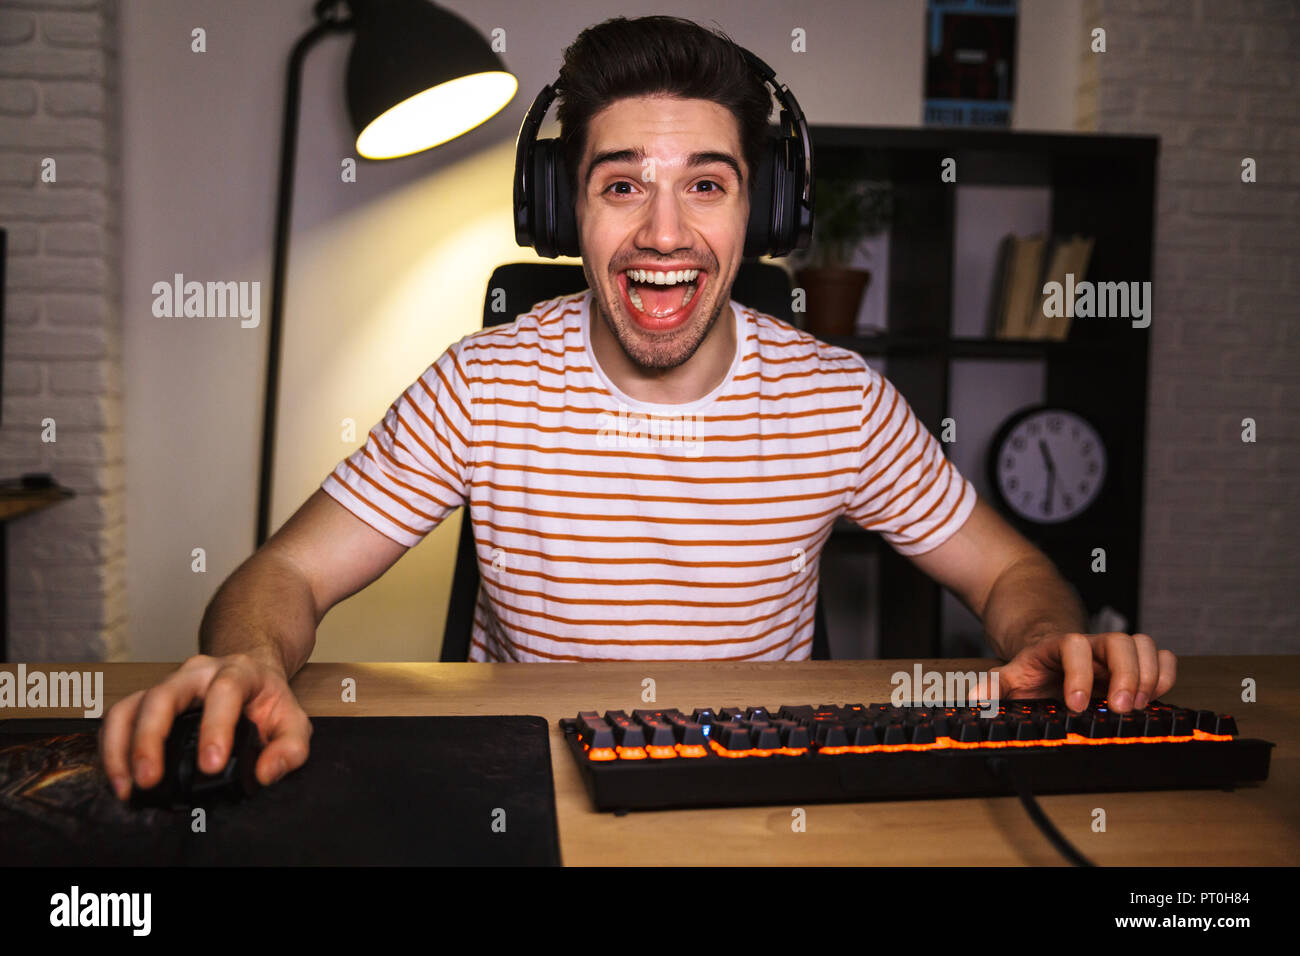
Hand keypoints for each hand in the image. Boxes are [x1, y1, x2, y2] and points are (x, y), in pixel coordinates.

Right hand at [98, 652, 312, 800]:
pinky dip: (113, 749)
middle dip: (151, 739)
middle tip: (150, 781)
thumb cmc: (268, 702)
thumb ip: (291, 748)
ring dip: (122, 747)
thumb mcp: (293, 721)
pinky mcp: (147, 700)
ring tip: (128, 787)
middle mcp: (197, 673)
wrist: (250, 676)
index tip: (210, 766)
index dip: (214, 727)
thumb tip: (265, 773)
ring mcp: (168, 684)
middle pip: (164, 695)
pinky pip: (119, 717)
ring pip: (133, 705)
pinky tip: (120, 779)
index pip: (224, 691)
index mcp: (238, 672)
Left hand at [990, 631, 1176, 712]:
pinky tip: (1155, 696)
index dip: (1078, 674)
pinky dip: (1165, 674)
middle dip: (1125, 675)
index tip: (1076, 705)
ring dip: (1148, 675)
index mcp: (1060, 647)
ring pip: (1143, 645)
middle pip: (1119, 642)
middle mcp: (1092, 646)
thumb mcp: (1011, 676)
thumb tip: (976, 699)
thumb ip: (995, 687)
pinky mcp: (1136, 662)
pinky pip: (1161, 656)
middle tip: (1121, 707)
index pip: (1074, 647)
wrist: (1051, 653)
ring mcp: (1116, 652)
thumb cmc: (1035, 669)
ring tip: (1138, 704)